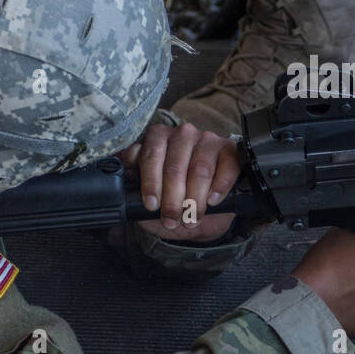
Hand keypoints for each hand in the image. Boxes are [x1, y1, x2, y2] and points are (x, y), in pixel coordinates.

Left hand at [122, 123, 240, 239]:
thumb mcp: (150, 192)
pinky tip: (213, 201)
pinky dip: (220, 186)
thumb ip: (134, 182)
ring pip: (200, 169)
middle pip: (176, 166)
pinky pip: (227, 165)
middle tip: (171, 220)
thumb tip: (124, 176)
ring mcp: (208, 139)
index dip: (151, 183)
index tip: (151, 205)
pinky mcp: (230, 149)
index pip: (151, 156)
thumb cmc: (172, 195)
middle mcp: (183, 134)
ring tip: (192, 218)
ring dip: (195, 199)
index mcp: (158, 137)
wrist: (201, 205)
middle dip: (173, 198)